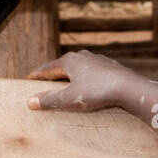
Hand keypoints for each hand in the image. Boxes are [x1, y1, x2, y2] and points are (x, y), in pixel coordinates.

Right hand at [25, 49, 139, 111]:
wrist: (129, 88)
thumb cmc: (97, 91)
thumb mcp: (69, 98)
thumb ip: (49, 100)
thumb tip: (30, 101)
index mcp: (69, 61)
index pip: (47, 68)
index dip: (36, 75)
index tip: (27, 79)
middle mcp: (83, 56)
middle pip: (62, 66)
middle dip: (52, 74)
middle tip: (43, 82)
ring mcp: (97, 61)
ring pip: (78, 68)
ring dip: (69, 76)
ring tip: (64, 84)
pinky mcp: (109, 68)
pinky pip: (91, 73)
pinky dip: (84, 79)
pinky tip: (87, 86)